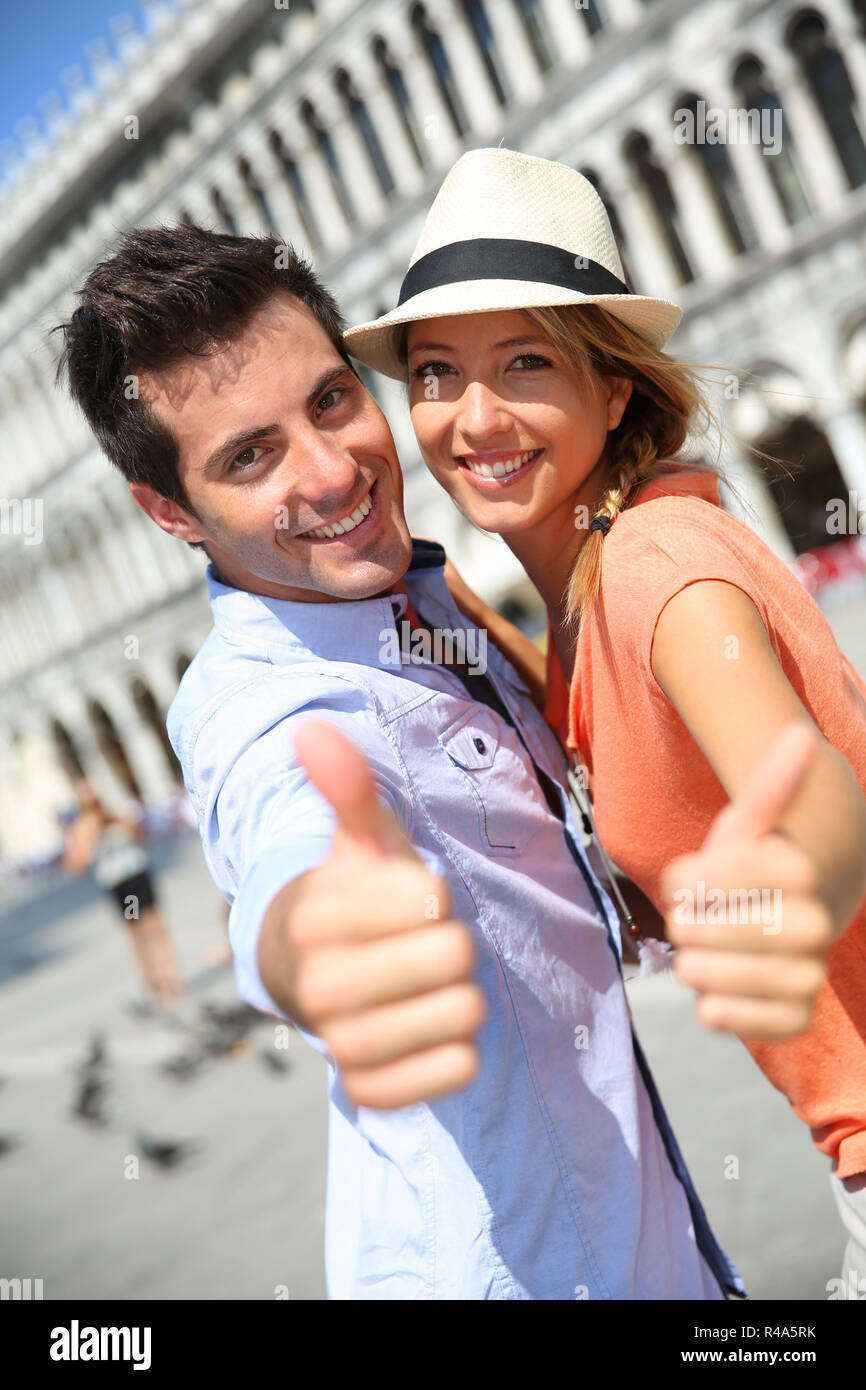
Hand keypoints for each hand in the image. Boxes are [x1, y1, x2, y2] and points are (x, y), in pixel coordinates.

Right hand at [270, 720, 485, 1108]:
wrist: (312, 978)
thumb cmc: (353, 897)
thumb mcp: (357, 840)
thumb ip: (346, 786)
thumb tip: (310, 729)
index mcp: (314, 917)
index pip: (434, 902)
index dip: (433, 895)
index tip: (405, 899)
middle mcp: (319, 986)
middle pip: (457, 959)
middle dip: (452, 945)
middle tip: (418, 944)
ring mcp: (342, 1044)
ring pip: (464, 1016)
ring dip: (458, 995)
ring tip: (420, 983)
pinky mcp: (370, 1090)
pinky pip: (456, 1071)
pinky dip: (457, 1051)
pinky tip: (427, 1029)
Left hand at [660, 723, 830, 1039]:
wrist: (783, 924)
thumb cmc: (750, 869)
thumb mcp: (749, 826)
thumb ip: (771, 786)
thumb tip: (799, 734)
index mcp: (798, 869)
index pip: (696, 879)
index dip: (685, 879)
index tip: (704, 875)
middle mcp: (814, 923)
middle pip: (693, 927)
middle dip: (685, 921)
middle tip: (705, 918)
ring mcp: (807, 974)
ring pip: (701, 973)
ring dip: (692, 961)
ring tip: (710, 951)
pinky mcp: (795, 1018)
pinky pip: (725, 1017)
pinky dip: (711, 1005)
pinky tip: (720, 991)